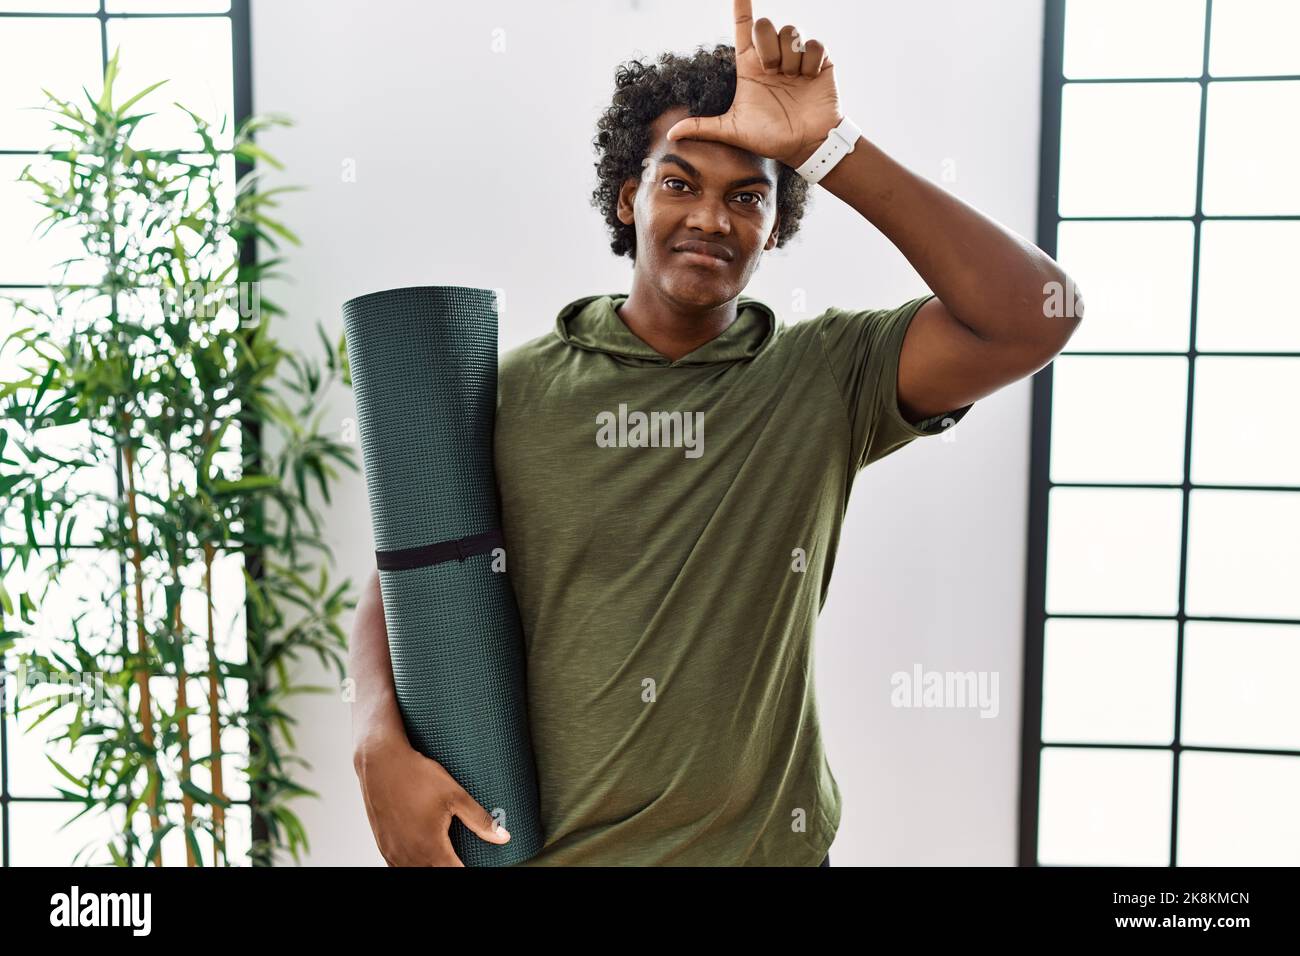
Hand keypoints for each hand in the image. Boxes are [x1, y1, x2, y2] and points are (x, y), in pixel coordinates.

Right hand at [354, 735, 510, 865]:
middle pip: (433, 874)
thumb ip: (479, 820)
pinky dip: (412, 865)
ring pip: (414, 872)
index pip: (454, 872)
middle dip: (449, 868)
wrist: (380, 762)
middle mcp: (409, 855)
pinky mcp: (383, 844)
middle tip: (462, 858)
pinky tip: (421, 857)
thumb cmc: (417, 775)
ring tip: (444, 858)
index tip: (476, 865)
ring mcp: (393, 851)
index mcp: (430, 846)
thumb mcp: (455, 794)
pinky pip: (397, 866)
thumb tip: (503, 838)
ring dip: (430, 868)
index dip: (467, 870)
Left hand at [665, 0, 844, 167]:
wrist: (805, 146)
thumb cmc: (770, 138)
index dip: (741, 5)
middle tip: (771, 71)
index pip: (743, 28)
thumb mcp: (733, 131)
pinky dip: (810, 62)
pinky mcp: (819, 61)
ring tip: (792, 80)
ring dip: (790, 58)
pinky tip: (808, 79)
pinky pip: (814, 44)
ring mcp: (796, 58)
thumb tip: (671, 134)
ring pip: (790, 31)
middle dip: (767, 46)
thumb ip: (703, 127)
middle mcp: (772, 58)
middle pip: (765, 25)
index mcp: (750, 67)